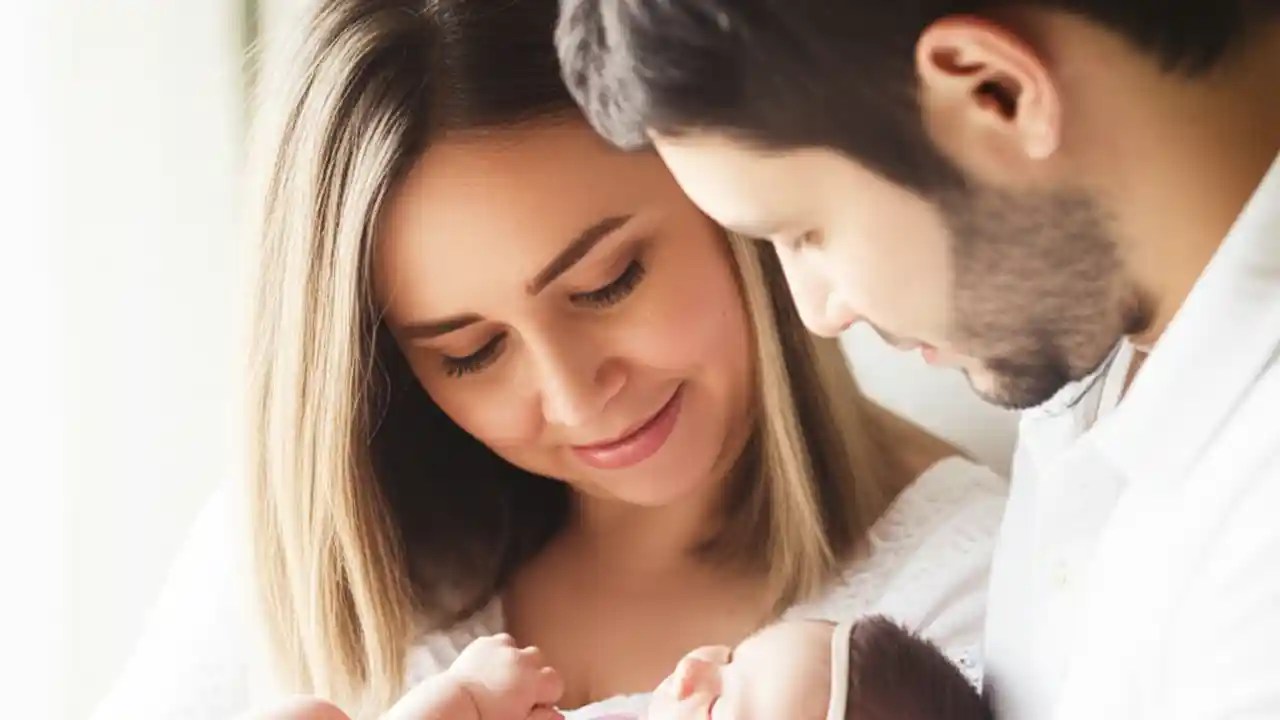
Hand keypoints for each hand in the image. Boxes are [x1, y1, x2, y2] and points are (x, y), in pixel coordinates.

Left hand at [449, 634, 564, 719]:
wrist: (454, 705)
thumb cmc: (487, 718)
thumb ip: (542, 718)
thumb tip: (559, 715)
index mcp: (536, 681)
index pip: (556, 682)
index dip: (546, 694)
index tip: (535, 704)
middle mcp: (523, 659)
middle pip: (539, 661)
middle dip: (532, 673)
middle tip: (517, 692)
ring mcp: (503, 648)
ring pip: (518, 649)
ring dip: (515, 660)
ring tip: (501, 678)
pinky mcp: (484, 642)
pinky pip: (498, 643)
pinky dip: (496, 652)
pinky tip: (487, 667)